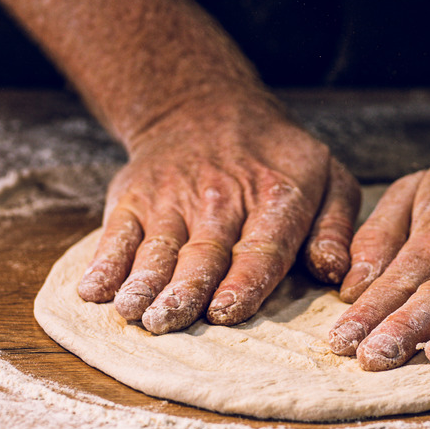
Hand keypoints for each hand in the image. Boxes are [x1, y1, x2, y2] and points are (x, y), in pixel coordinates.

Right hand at [76, 98, 361, 333]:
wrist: (205, 107)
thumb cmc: (276, 159)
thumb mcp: (326, 177)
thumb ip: (335, 228)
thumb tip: (334, 273)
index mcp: (277, 196)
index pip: (261, 246)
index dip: (243, 280)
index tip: (225, 311)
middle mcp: (222, 197)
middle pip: (203, 253)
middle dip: (184, 290)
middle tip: (167, 321)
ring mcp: (172, 198)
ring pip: (157, 247)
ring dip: (142, 282)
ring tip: (132, 312)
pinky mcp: (134, 198)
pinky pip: (117, 233)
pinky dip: (104, 263)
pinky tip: (93, 291)